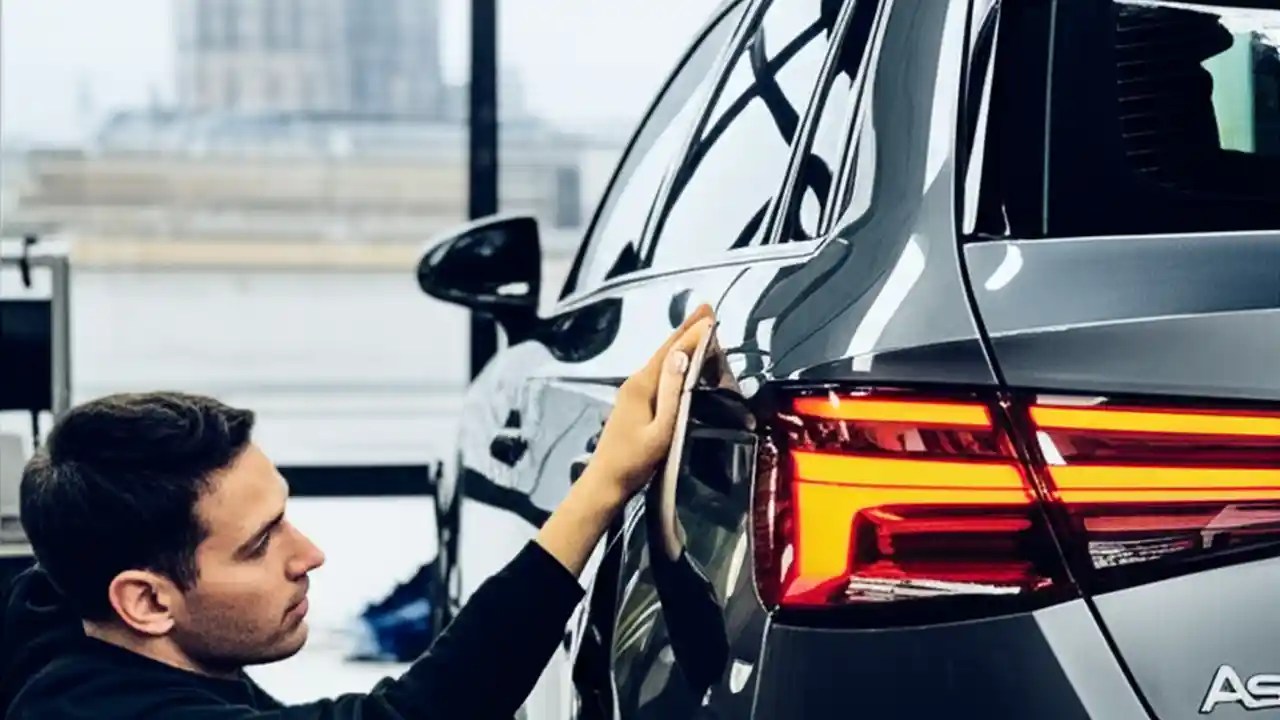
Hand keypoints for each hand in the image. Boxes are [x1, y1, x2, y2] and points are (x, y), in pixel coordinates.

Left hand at [585, 304, 715, 503]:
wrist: (605, 482)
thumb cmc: (635, 461)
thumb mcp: (661, 428)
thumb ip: (672, 392)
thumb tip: (682, 355)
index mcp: (642, 385)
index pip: (671, 350)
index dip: (691, 330)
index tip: (708, 311)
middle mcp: (636, 382)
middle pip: (665, 352)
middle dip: (687, 331)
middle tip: (707, 313)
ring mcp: (633, 392)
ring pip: (663, 363)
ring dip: (683, 346)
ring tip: (702, 333)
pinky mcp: (635, 403)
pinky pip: (659, 375)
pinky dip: (676, 364)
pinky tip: (684, 365)